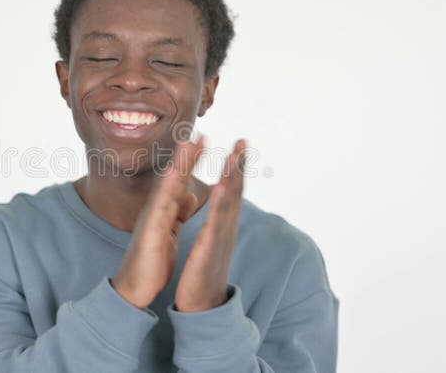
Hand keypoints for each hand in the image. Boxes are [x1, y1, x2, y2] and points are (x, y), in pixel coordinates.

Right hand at [111, 135, 205, 308]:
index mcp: (164, 210)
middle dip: (186, 153)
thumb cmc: (151, 261)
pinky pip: (161, 207)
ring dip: (178, 163)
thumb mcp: (169, 232)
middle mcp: (156, 209)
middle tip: (198, 129)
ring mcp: (152, 219)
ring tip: (189, 142)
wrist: (133, 288)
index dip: (190, 158)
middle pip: (173, 176)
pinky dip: (169, 190)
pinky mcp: (151, 232)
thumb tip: (188, 194)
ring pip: (167, 186)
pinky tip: (177, 175)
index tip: (202, 138)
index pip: (179, 179)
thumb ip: (177, 212)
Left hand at [174, 139, 246, 311]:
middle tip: (243, 139)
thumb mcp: (209, 243)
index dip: (235, 167)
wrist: (202, 307)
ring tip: (235, 155)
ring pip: (228, 203)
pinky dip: (219, 204)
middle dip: (239, 165)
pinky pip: (215, 223)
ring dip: (232, 177)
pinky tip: (219, 187)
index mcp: (222, 226)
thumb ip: (214, 224)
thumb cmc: (203, 274)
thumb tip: (216, 208)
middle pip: (234, 192)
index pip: (229, 191)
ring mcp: (220, 238)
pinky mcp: (209, 250)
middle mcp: (225, 229)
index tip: (239, 144)